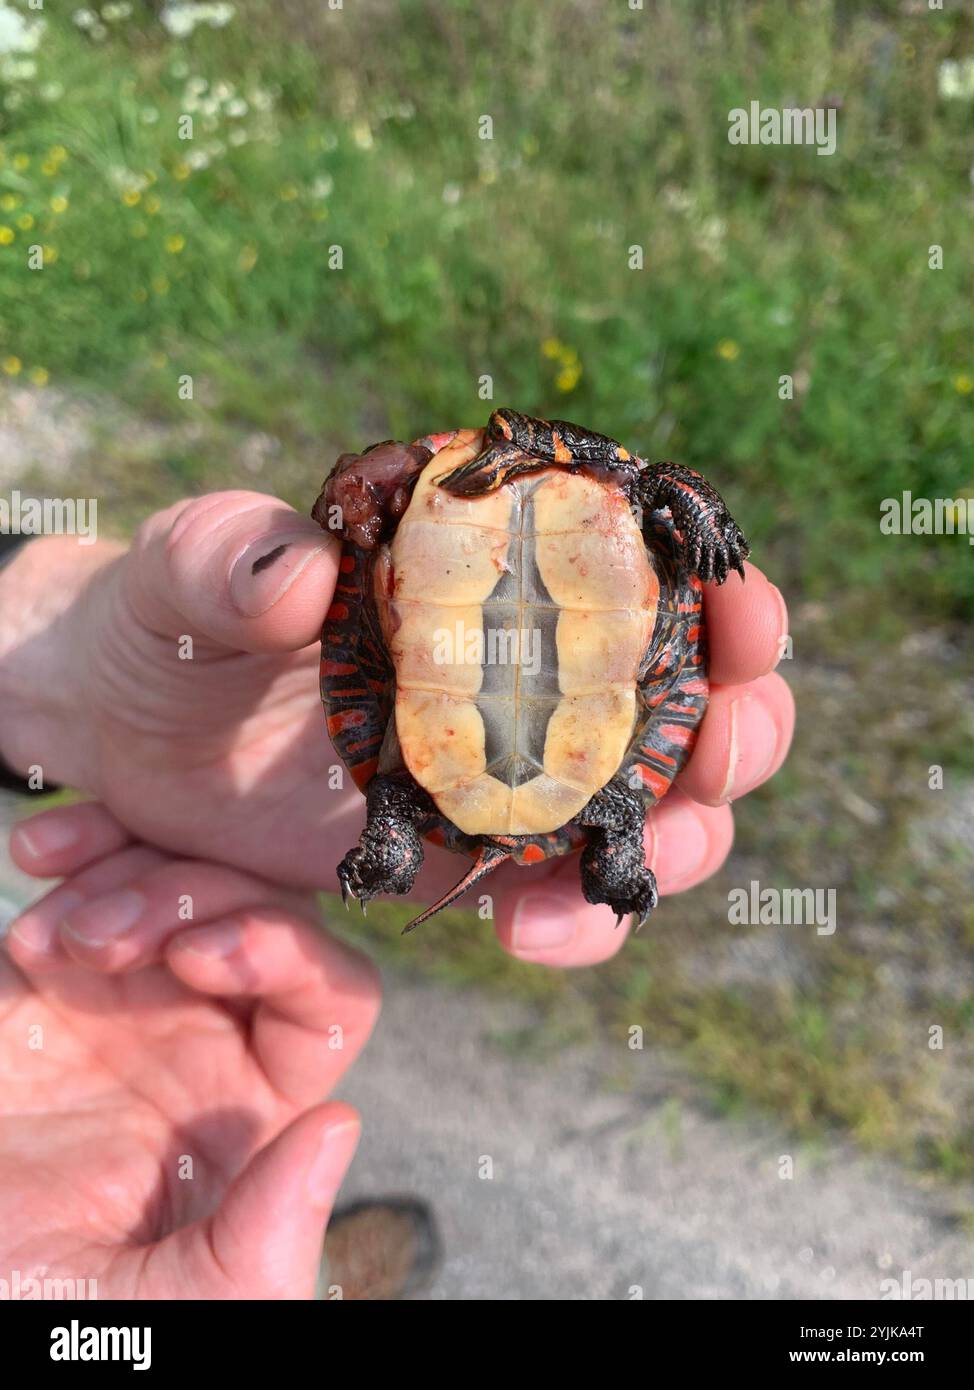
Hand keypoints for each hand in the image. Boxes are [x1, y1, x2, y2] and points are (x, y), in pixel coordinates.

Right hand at [1, 836, 379, 1298]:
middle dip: (192, 899)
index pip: (332, 998)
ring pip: (183, 875)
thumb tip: (340, 1125)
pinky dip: (75, 857)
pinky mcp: (56, 964)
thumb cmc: (36, 1300)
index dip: (288, 954)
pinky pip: (95, 874)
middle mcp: (212, 1033)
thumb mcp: (156, 1307)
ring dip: (126, 877)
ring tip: (51, 939)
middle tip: (104, 939)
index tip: (200, 955)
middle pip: (261, 910)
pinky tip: (34, 869)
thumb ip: (259, 1245)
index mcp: (258, 1104)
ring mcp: (135, 988)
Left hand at [2, 492, 792, 967]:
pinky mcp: (478, 846)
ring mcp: (516, 761)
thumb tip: (298, 571)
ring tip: (627, 874)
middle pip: (691, 691)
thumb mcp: (187, 573)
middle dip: (736, 728)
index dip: (718, 586)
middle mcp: (531, 660)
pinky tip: (529, 933)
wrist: (134, 730)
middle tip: (712, 763)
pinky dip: (580, 918)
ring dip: (678, 841)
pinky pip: (568, 888)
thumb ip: (232, 558)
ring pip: (656, 803)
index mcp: (495, 558)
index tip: (740, 620)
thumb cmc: (170, 619)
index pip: (644, 558)